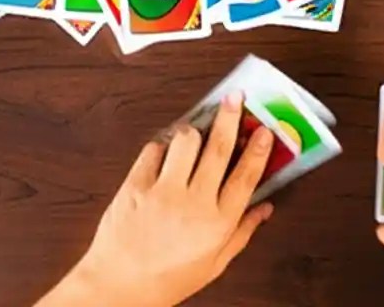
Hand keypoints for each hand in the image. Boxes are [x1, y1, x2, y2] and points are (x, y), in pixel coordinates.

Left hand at [46, 92, 274, 306]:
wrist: (118, 285)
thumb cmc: (166, 279)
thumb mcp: (214, 264)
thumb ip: (242, 232)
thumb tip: (265, 208)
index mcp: (217, 223)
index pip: (246, 177)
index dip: (259, 150)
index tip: (265, 131)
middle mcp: (193, 203)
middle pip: (219, 149)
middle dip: (231, 118)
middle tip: (236, 99)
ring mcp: (163, 191)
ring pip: (186, 140)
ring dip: (193, 132)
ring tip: (196, 134)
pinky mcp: (135, 185)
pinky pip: (153, 150)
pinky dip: (162, 146)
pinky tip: (165, 154)